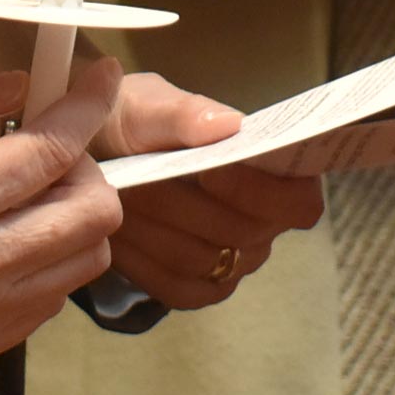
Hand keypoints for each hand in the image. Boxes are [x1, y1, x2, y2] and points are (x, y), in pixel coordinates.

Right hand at [0, 60, 123, 386]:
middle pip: (92, 216)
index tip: (99, 77)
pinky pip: (44, 305)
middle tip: (53, 137)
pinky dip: (46, 261)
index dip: (88, 105)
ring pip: (81, 265)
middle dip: (90, 162)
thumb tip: (11, 79)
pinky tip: (5, 231)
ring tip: (30, 184)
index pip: (52, 152)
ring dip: (73, 214)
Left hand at [96, 75, 323, 310]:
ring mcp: (233, 262)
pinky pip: (178, 288)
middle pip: (243, 233)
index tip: (211, 172)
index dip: (262, 192)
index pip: (300, 201)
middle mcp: (263, 223)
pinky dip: (142, 261)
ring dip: (156, 229)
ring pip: (203, 260)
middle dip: (185, 204)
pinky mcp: (197, 289)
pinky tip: (119, 234)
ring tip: (124, 198)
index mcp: (273, 171)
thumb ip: (185, 113)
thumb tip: (231, 124)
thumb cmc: (136, 121)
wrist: (95, 155)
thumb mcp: (149, 105)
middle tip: (140, 179)